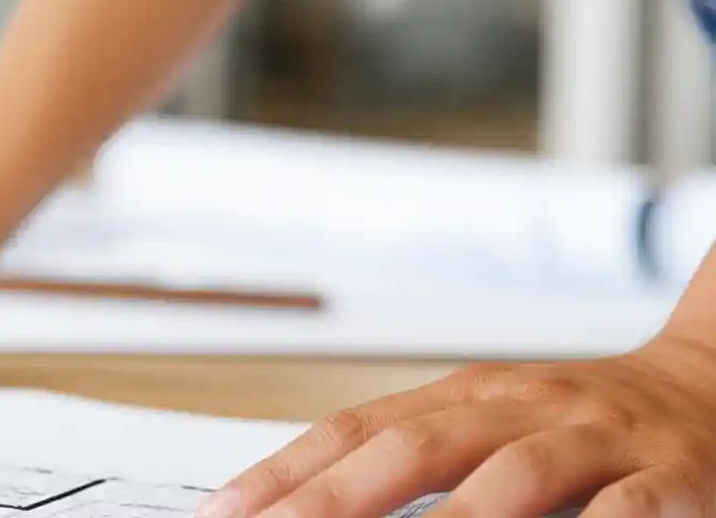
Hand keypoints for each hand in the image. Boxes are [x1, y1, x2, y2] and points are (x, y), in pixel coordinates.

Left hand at [199, 332, 715, 517]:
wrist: (711, 384)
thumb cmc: (583, 422)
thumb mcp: (495, 425)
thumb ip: (421, 460)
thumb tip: (314, 504)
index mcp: (465, 394)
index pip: (357, 430)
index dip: (285, 473)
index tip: (223, 514)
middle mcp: (518, 405)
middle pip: (412, 447)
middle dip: (333, 499)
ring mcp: (592, 437)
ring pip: (509, 478)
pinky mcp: (668, 478)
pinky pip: (618, 515)